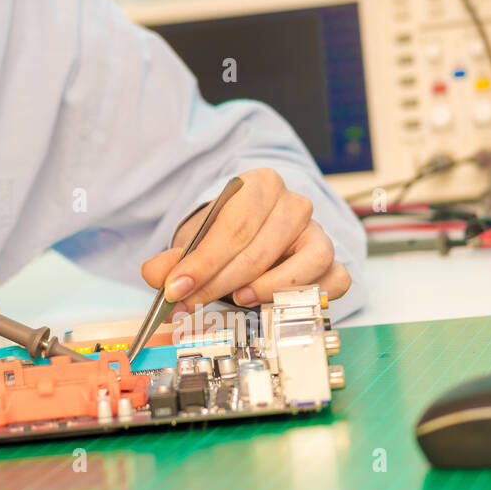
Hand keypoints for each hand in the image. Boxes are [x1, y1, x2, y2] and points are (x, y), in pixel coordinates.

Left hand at [138, 167, 350, 315]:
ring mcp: (319, 233)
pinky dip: (310, 296)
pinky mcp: (334, 261)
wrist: (251, 238)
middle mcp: (294, 204)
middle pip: (262, 247)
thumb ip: (172, 259)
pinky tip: (276, 305)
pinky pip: (334, 280)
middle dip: (221, 281)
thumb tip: (156, 275)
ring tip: (240, 299)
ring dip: (271, 287)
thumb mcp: (194, 241)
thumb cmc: (225, 237)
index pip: (234, 225)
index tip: (176, 287)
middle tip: (192, 301)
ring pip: (307, 260)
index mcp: (260, 185)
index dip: (203, 261)